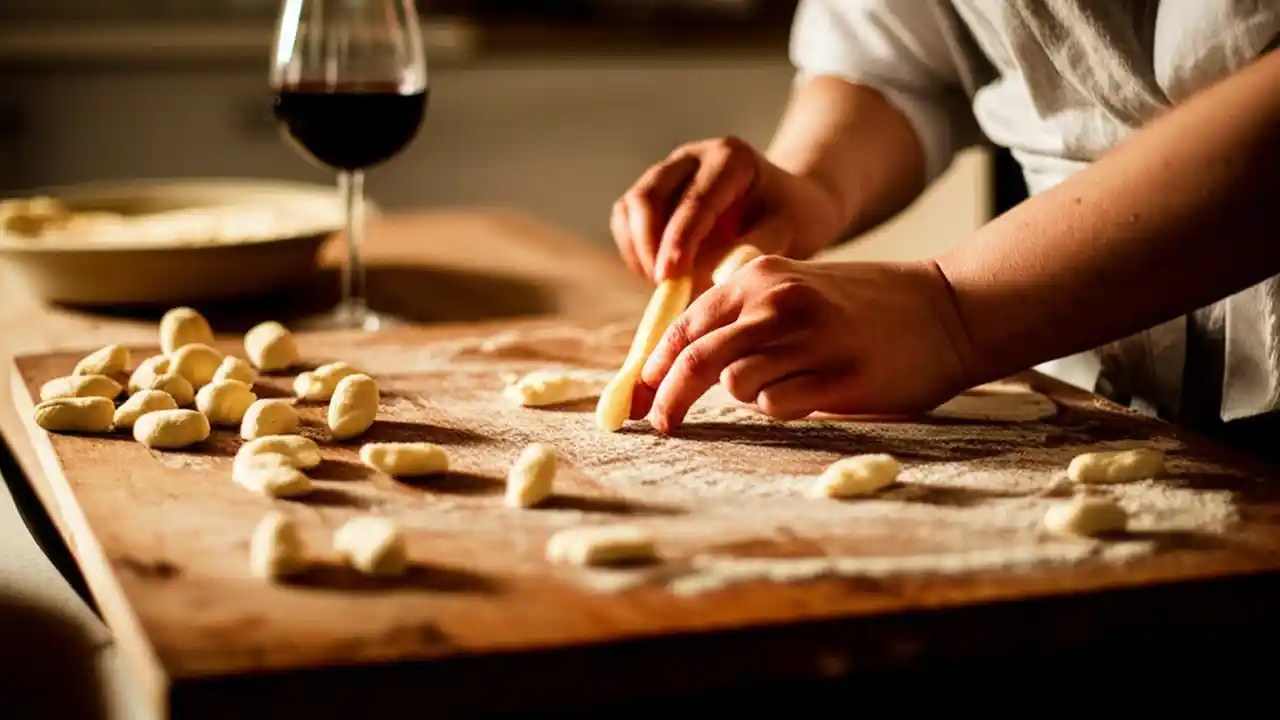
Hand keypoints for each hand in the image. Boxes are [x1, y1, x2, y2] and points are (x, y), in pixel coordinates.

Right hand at [609, 136, 843, 288]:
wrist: (788, 203)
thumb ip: (748, 252)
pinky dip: (634, 248)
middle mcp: (692, 157)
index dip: (678, 241)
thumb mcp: (785, 233)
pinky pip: (626, 219)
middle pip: (648, 195)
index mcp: (730, 159)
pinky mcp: (654, 191)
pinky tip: (658, 272)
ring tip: (664, 282)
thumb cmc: (791, 217)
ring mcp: (668, 171)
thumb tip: (705, 278)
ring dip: (638, 248)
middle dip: (648, 244)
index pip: (694, 201)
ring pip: (631, 207)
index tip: (670, 278)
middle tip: (663, 285)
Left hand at [631, 256, 976, 431]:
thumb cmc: (860, 308)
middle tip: (659, 424)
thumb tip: (675, 368)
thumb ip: (740, 319)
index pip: (685, 326)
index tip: (638, 399)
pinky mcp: (839, 377)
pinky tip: (817, 390)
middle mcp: (779, 302)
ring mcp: (810, 338)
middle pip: (696, 360)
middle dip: (668, 398)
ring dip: (748, 396)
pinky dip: (783, 407)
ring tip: (789, 382)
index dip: (654, 368)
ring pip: (738, 386)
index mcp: (760, 276)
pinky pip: (779, 406)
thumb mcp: (794, 291)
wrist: (945, 309)